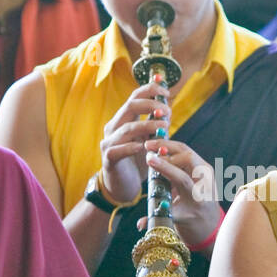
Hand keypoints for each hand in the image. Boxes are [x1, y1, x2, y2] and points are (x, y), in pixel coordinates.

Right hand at [99, 80, 170, 204]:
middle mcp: (114, 127)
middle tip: (167, 110)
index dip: (149, 90)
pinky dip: (130, 147)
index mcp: (124, 119)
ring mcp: (109, 142)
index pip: (134, 97)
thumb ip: (155, 126)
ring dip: (147, 125)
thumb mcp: (149, 140)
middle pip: (130, 106)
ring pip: (126, 128)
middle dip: (150, 104)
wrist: (123, 186)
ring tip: (164, 126)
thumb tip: (167, 110)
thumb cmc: (137, 161)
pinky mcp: (108, 159)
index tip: (166, 91)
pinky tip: (142, 147)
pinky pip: (117, 150)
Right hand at [139, 139, 221, 245]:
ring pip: (187, 151)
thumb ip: (159, 217)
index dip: (165, 168)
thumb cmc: (190, 222)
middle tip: (147, 148)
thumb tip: (140, 224)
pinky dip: (172, 148)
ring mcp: (207, 173)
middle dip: (167, 150)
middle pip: (189, 158)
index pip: (182, 178)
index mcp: (197, 199)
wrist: (210, 221)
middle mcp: (205, 183)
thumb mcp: (176, 221)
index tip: (149, 160)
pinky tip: (158, 147)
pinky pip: (187, 153)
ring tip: (149, 145)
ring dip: (168, 145)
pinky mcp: (204, 167)